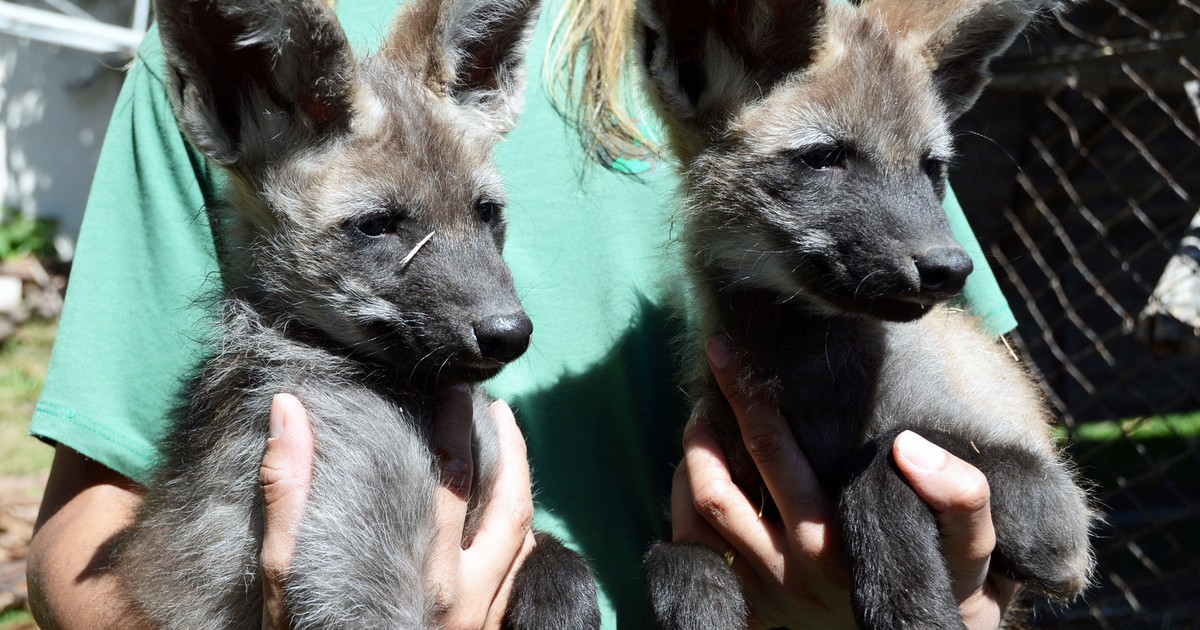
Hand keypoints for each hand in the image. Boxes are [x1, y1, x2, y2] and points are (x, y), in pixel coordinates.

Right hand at [257, 389, 536, 629]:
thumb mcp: (287, 579)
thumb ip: (291, 493)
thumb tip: (289, 410)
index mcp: (425, 571)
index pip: (454, 474)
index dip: (457, 422)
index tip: (450, 384)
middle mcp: (468, 592)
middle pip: (508, 499)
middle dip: (505, 443)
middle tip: (488, 400)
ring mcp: (484, 616)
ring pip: (524, 535)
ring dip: (520, 482)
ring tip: (507, 441)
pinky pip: (520, 571)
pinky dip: (521, 531)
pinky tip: (505, 511)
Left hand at [671, 338, 1015, 629]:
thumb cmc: (952, 575)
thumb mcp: (974, 542)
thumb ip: (960, 494)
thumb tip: (906, 445)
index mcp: (836, 544)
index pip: (772, 456)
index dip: (746, 399)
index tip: (729, 352)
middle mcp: (790, 573)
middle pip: (717, 487)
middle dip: (706, 420)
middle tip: (714, 372)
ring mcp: (765, 593)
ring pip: (696, 520)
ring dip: (691, 462)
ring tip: (706, 418)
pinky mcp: (754, 606)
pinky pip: (695, 551)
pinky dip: (687, 503)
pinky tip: (705, 469)